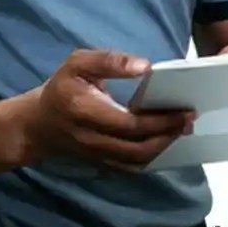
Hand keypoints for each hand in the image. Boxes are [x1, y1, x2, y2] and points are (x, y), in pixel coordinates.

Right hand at [17, 50, 193, 171]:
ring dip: (163, 147)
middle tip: (189, 120)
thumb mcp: (77, 63)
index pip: (129, 123)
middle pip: (137, 147)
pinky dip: (151, 156)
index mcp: (85, 110)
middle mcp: (91, 138)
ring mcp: (96, 155)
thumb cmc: (61, 88)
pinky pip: (131, 166)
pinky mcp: (101, 163)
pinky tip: (164, 141)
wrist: (38, 124)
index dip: (159, 120)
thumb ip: (109, 60)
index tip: (183, 109)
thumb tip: (145, 66)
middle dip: (168, 135)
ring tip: (181, 130)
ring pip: (136, 161)